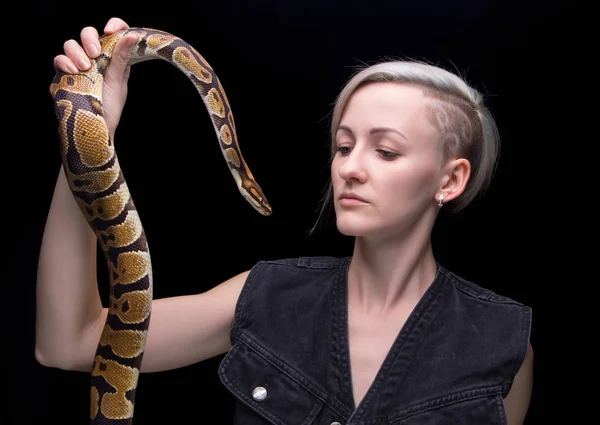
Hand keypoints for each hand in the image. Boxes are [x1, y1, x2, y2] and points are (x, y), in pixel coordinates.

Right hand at [53, 17, 135, 138]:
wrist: (95, 130)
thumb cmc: (109, 109)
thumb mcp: (118, 83)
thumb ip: (122, 59)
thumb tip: (132, 36)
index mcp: (112, 59)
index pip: (112, 34)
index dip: (113, 26)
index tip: (112, 29)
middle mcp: (94, 60)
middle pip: (87, 34)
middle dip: (89, 38)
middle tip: (94, 53)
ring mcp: (77, 66)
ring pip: (70, 44)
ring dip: (76, 52)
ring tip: (84, 67)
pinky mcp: (64, 76)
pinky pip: (59, 60)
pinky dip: (64, 62)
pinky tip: (72, 70)